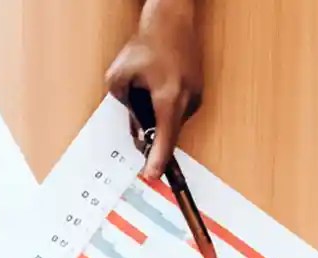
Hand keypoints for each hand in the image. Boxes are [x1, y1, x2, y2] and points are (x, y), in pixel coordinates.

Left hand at [106, 0, 202, 179]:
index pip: (165, 139)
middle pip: (167, 132)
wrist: (172, 20)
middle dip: (151, 134)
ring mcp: (195, 96)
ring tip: (146, 91)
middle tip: (136, 128)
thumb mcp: (119, 78)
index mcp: (168, 98)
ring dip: (157, 117)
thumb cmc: (147, 44)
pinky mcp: (197, 91)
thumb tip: (137, 126)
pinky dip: (165, 107)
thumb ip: (125, 107)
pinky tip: (156, 89)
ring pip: (172, 121)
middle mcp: (186, 100)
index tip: (153, 176)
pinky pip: (178, 109)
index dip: (158, 161)